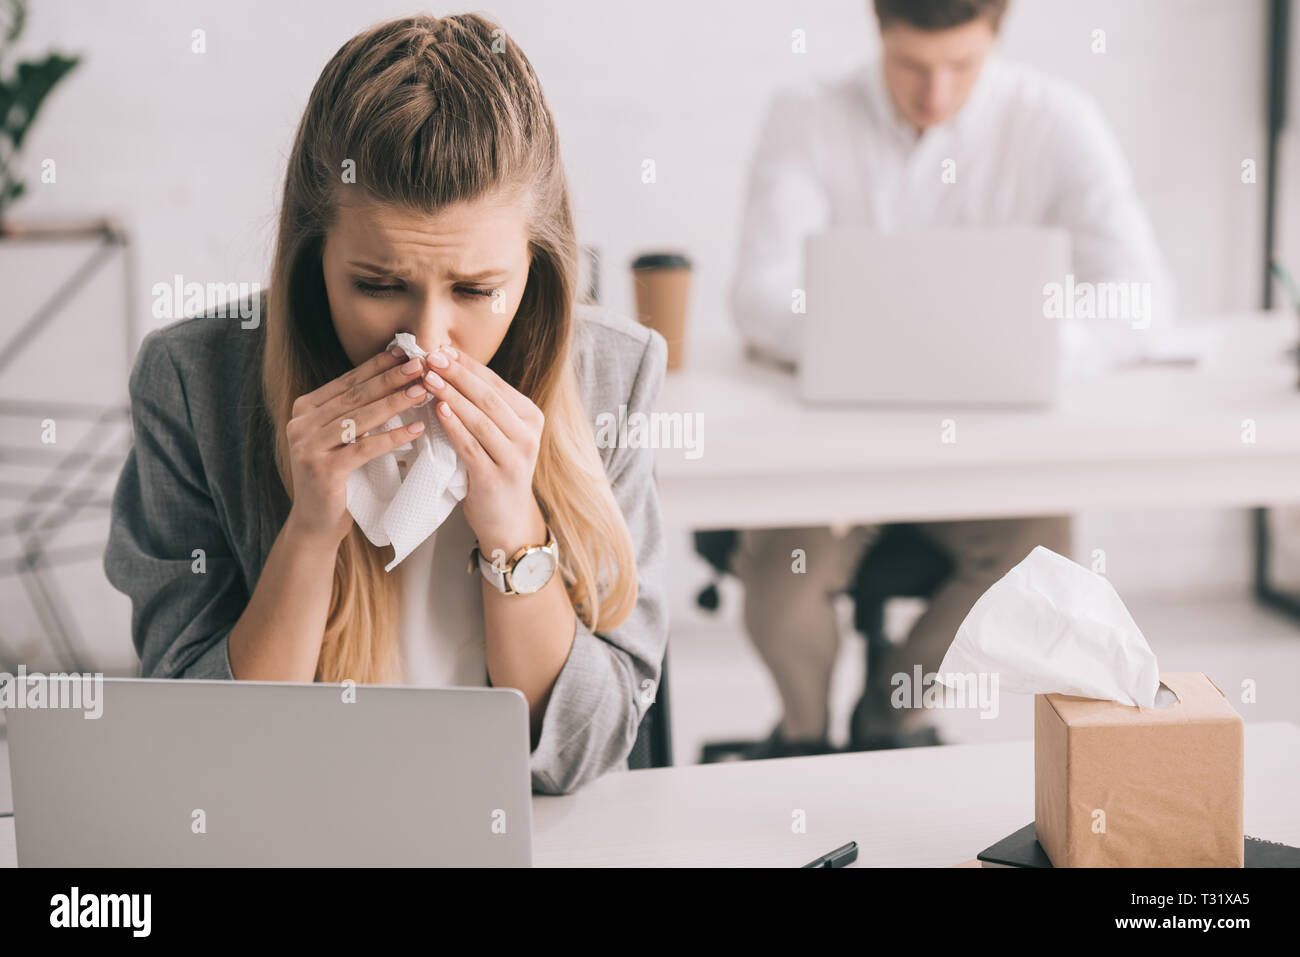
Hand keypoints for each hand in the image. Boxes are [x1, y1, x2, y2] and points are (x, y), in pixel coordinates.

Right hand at [283, 345, 435, 546]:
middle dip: (390, 378)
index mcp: (305, 409)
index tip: (406, 351)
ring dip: (395, 402)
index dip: (378, 366)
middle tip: (420, 365)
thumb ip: (356, 412)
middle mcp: (301, 424)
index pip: (348, 381)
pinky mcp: (323, 470)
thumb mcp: (341, 438)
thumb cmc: (337, 477)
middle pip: (355, 396)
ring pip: (360, 419)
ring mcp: (308, 447)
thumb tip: (396, 378)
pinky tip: (416, 428)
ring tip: (423, 391)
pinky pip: (365, 449)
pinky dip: (393, 437)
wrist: (316, 522)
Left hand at [423, 344, 547, 555]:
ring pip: (479, 419)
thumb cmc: (497, 469)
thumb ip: (483, 406)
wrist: (507, 519)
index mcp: (531, 417)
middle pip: (488, 397)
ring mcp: (515, 458)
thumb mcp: (499, 434)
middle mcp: (528, 435)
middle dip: (457, 374)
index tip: (441, 349)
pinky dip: (453, 426)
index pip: (495, 383)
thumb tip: (449, 365)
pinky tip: (438, 410)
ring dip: (451, 395)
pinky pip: (470, 446)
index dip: (467, 365)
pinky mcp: (495, 478)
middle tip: (431, 357)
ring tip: (428, 379)